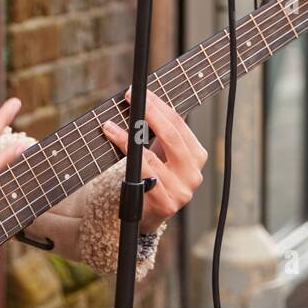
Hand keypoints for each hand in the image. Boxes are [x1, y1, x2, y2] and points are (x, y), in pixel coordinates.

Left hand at [101, 87, 208, 233]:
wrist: (149, 215)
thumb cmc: (154, 177)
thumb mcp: (163, 154)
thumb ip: (160, 133)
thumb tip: (141, 101)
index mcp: (198, 155)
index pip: (179, 124)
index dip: (159, 105)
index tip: (140, 92)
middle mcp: (194, 173)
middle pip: (171, 135)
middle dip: (149, 113)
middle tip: (129, 98)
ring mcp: (182, 190)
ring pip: (152, 156)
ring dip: (128, 136)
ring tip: (110, 125)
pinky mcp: (166, 203)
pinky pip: (141, 174)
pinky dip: (126, 156)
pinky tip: (114, 144)